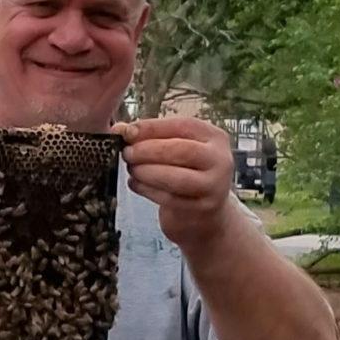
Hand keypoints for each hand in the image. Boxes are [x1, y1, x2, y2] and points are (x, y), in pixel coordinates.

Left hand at [112, 117, 235, 250]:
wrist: (204, 213)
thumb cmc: (185, 172)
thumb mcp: (175, 149)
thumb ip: (150, 137)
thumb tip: (119, 129)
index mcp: (214, 137)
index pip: (183, 126)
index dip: (152, 127)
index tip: (127, 131)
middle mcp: (220, 160)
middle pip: (181, 150)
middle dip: (148, 151)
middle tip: (127, 153)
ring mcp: (214, 186)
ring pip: (176, 177)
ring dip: (147, 172)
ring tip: (131, 169)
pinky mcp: (202, 208)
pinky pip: (170, 198)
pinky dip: (147, 190)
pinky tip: (135, 184)